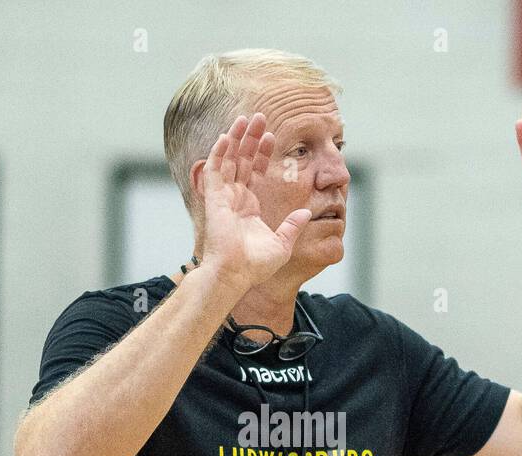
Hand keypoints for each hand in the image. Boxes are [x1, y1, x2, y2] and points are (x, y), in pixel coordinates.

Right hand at [198, 112, 312, 292]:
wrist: (236, 273)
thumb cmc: (255, 266)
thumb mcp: (282, 243)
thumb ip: (293, 226)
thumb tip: (308, 213)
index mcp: (249, 207)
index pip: (255, 172)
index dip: (263, 153)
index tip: (273, 136)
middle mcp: (235, 198)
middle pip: (242, 160)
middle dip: (251, 138)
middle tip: (260, 117)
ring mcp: (223, 197)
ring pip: (228, 159)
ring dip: (236, 138)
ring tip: (246, 118)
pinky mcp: (213, 198)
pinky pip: (214, 170)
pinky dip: (218, 153)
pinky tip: (227, 136)